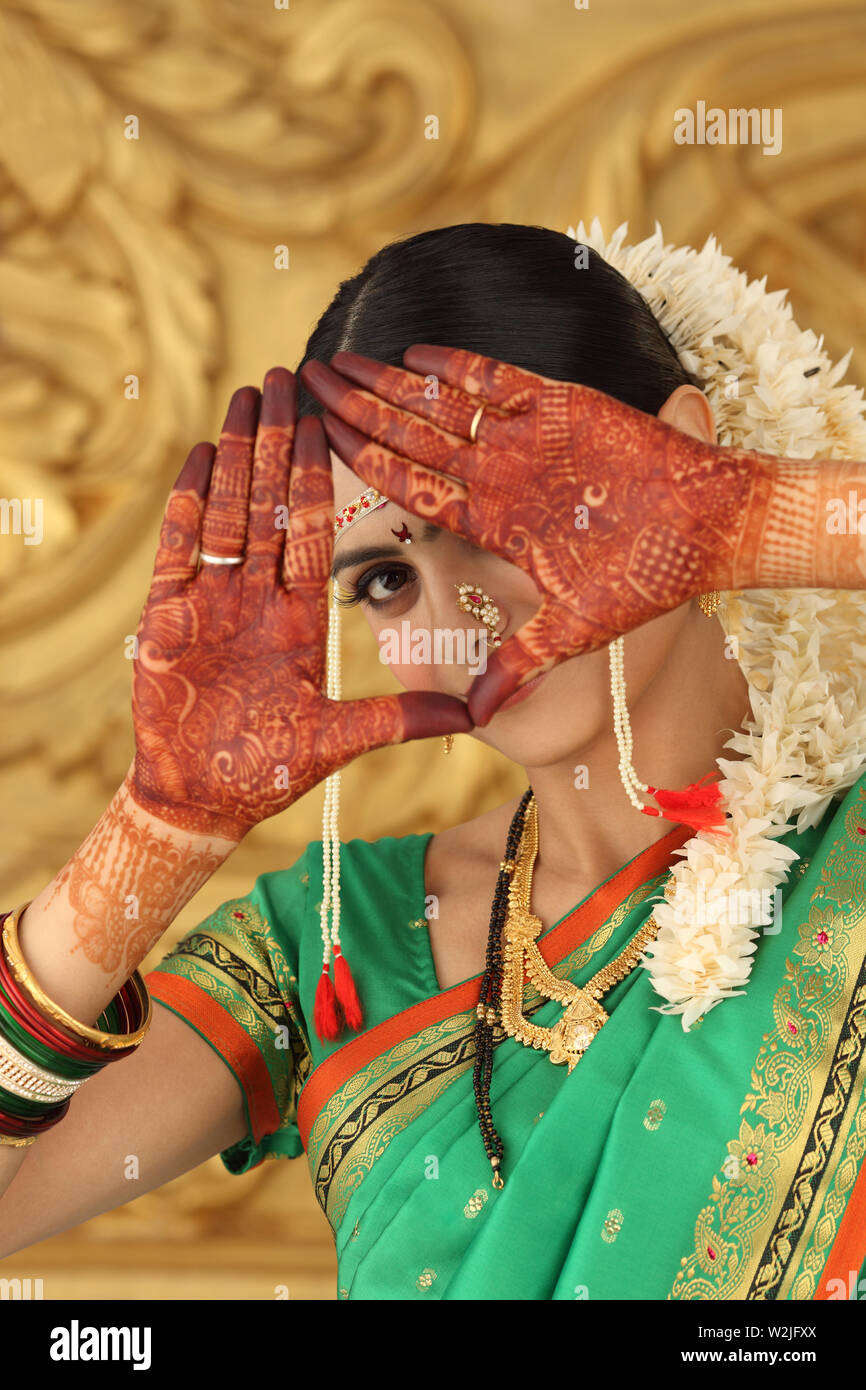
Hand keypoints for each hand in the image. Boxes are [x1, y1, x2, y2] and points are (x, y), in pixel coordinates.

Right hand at [130, 368, 471, 839]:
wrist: (202, 798)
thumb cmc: (267, 769)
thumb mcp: (340, 740)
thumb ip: (399, 720)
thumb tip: (473, 715)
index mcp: (301, 618)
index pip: (313, 531)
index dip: (320, 477)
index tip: (333, 422)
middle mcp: (259, 598)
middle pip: (268, 504)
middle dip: (278, 442)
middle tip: (289, 376)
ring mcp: (212, 603)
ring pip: (226, 513)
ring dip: (234, 455)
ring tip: (246, 396)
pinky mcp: (167, 616)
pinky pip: (177, 550)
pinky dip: (186, 505)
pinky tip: (196, 456)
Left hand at [300, 346, 778, 723]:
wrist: (710, 532)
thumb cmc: (646, 580)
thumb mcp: (572, 631)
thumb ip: (519, 663)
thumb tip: (475, 718)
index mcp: (491, 520)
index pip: (410, 488)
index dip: (361, 467)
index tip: (312, 452)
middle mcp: (498, 475)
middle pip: (410, 437)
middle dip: (355, 411)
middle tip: (302, 384)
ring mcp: (526, 437)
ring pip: (443, 403)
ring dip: (389, 382)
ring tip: (339, 362)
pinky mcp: (563, 404)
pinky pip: (501, 380)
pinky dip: (461, 367)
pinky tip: (414, 354)